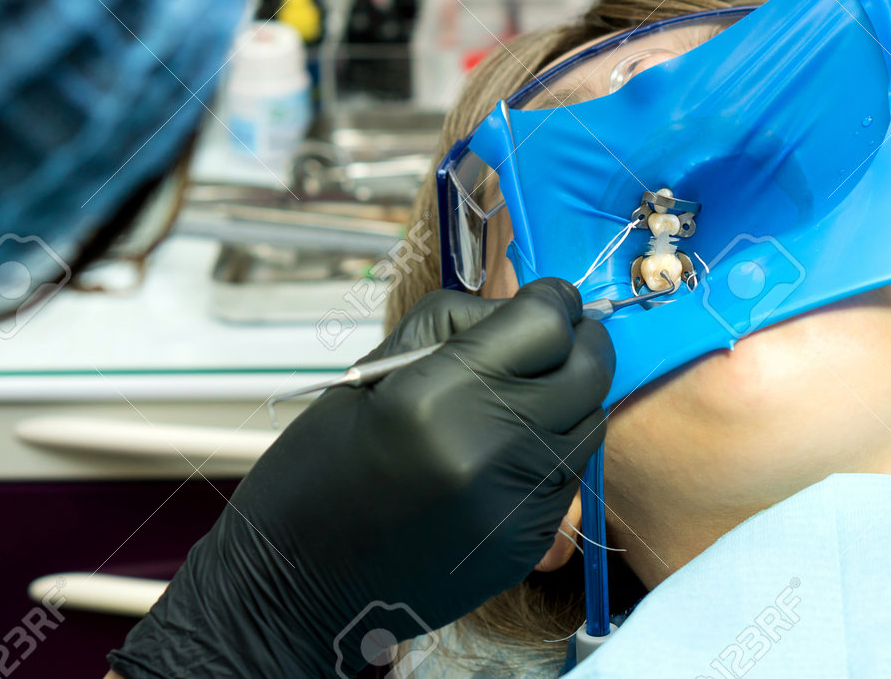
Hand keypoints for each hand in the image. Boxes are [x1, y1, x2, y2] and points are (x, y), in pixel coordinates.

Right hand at [108, 278, 613, 677]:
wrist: (299, 588)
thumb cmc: (320, 469)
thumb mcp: (371, 373)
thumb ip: (455, 325)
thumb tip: (525, 308)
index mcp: (437, 395)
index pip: (547, 323)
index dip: (551, 301)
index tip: (541, 302)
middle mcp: (489, 448)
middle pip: (590, 368)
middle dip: (578, 342)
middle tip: (548, 340)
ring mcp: (517, 502)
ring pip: (592, 420)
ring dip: (569, 397)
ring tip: (520, 399)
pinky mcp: (529, 542)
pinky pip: (571, 473)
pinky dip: (552, 450)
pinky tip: (505, 454)